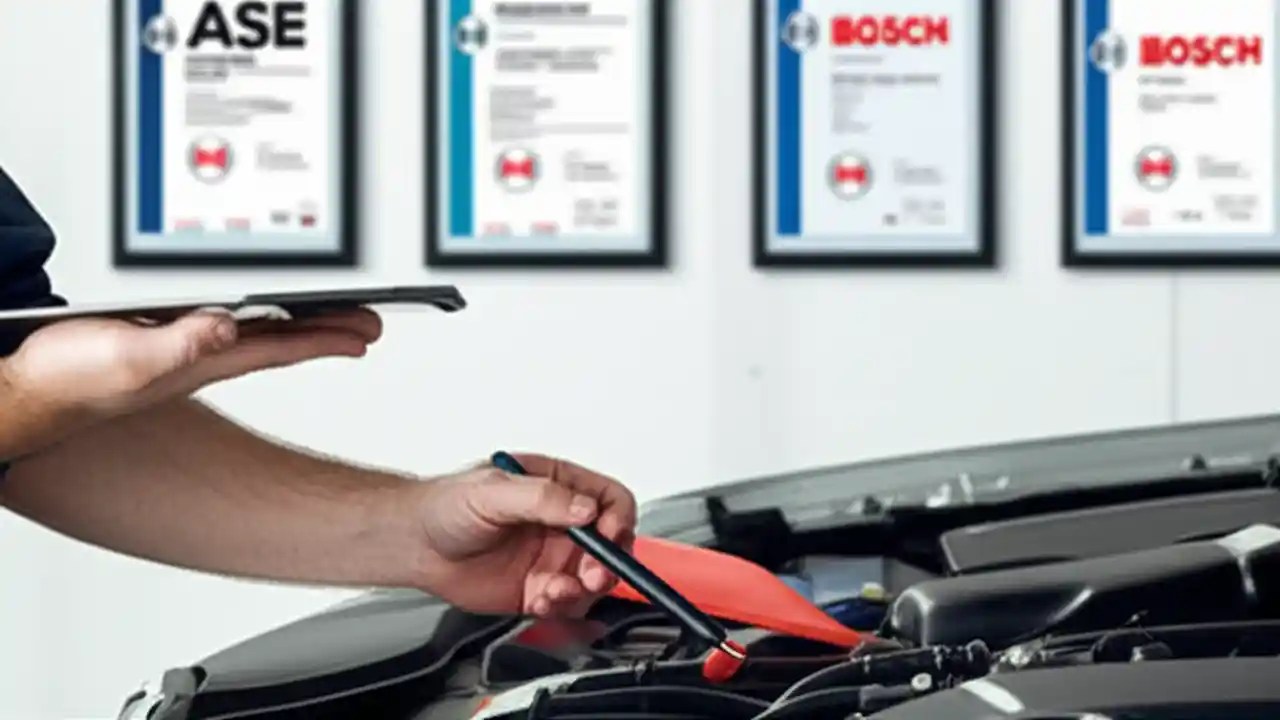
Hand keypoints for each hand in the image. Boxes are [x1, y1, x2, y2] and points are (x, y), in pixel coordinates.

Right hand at [0, 309, 381, 456]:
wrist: (24, 388)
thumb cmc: (69, 383)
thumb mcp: (127, 359)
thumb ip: (177, 344)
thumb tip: (225, 328)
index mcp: (205, 358)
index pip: (284, 344)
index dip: (329, 336)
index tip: (368, 331)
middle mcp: (202, 353)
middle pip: (282, 336)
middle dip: (328, 328)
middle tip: (370, 323)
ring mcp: (183, 347)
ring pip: (256, 328)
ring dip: (297, 322)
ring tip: (332, 316)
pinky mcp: (159, 335)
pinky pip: (221, 320)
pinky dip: (248, 313)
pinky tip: (253, 313)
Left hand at [415, 454, 637, 617]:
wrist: (417, 545)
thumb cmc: (447, 506)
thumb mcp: (493, 490)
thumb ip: (542, 497)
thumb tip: (585, 508)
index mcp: (558, 487)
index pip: (609, 499)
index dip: (617, 518)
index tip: (607, 534)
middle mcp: (561, 523)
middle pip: (611, 544)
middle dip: (608, 562)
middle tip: (591, 574)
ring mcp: (553, 558)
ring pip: (594, 578)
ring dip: (585, 589)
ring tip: (557, 589)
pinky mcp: (540, 589)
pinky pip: (568, 603)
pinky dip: (562, 605)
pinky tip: (542, 599)